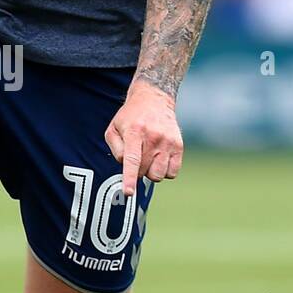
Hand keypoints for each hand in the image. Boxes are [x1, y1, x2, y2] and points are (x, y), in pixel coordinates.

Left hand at [104, 80, 183, 194]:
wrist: (153, 99)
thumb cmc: (130, 117)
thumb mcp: (113, 128)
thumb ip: (115, 149)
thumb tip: (125, 166)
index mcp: (134, 132)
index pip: (132, 159)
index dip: (130, 178)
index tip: (128, 193)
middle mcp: (153, 137)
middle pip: (144, 171)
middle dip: (137, 170)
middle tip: (137, 156)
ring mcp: (168, 141)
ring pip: (159, 175)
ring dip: (151, 172)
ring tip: (148, 158)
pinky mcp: (179, 145)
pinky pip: (172, 172)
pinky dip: (165, 171)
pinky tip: (159, 159)